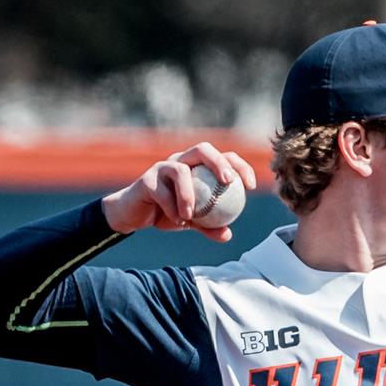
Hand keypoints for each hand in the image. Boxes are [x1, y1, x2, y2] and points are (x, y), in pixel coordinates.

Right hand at [99, 142, 258, 242]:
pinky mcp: (146, 179)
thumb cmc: (168, 214)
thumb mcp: (192, 222)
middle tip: (228, 182)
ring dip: (188, 193)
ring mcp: (162, 167)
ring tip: (192, 215)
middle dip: (218, 162)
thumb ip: (209, 226)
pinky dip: (171, 207)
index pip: (223, 157)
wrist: (135, 216)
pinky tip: (179, 221)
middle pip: (203, 149)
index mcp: (197, 167)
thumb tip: (227, 235)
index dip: (240, 166)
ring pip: (179, 170)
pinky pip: (161, 192)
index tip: (251, 186)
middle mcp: (181, 161)